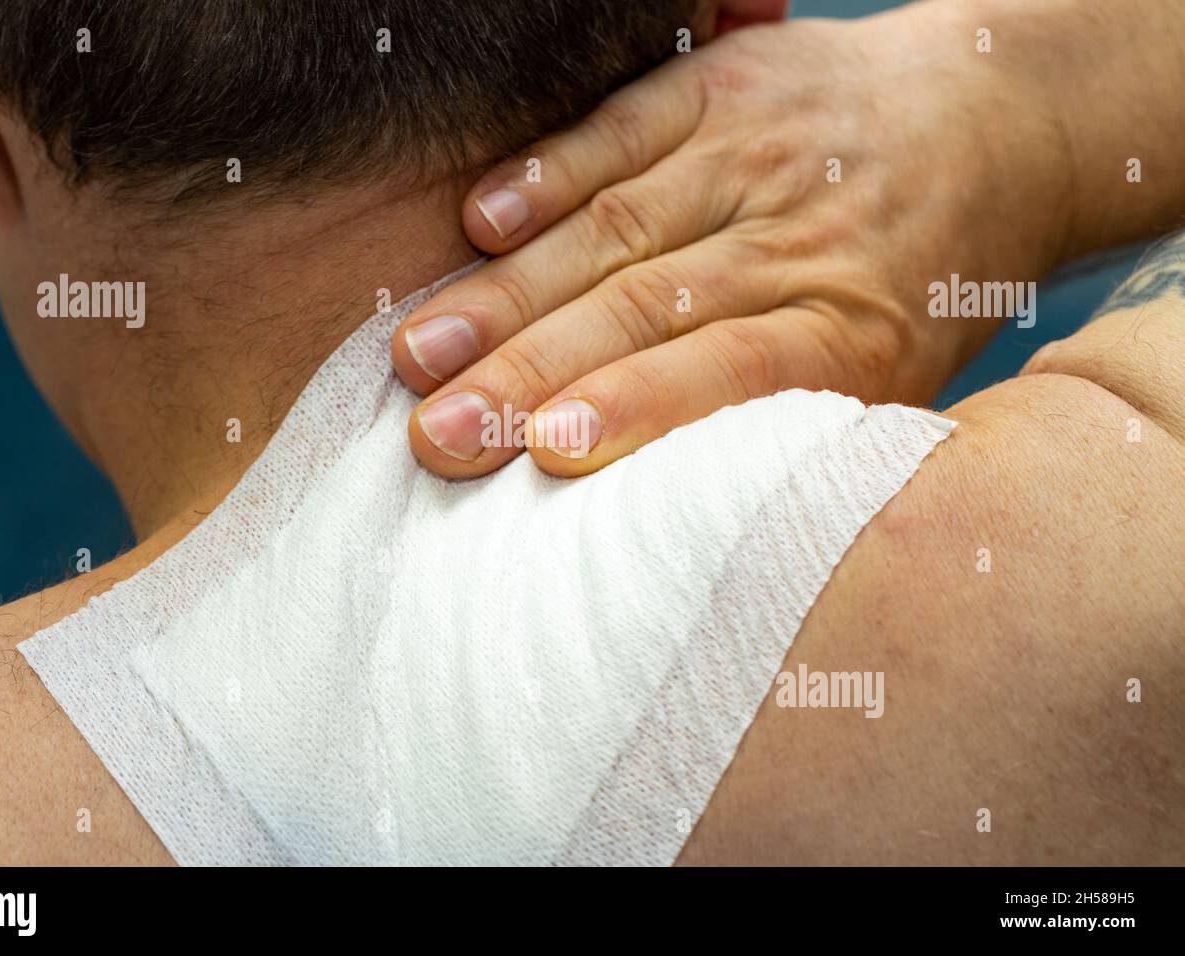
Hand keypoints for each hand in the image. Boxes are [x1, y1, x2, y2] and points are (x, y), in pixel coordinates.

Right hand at [392, 1, 1073, 476]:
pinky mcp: (721, 88)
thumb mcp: (908, 375)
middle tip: (439, 434)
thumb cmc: (924, 284)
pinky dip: (547, 173)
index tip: (545, 453)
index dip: (636, 406)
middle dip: (531, 372)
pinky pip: (624, 127)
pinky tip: (479, 223)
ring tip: (422, 354)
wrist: (987, 126)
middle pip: (648, 306)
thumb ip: (804, 432)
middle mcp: (803, 233)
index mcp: (856, 324)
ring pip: (616, 227)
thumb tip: (687, 523)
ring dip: (512, 292)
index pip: (733, 367)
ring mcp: (757, 150)